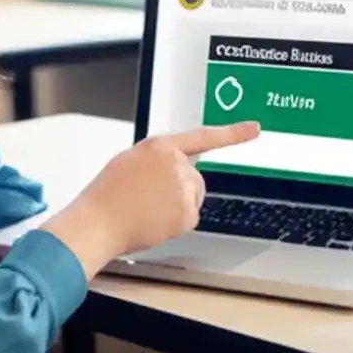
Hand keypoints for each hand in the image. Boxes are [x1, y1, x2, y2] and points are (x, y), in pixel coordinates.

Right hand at [42, 122, 259, 277]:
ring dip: (176, 205)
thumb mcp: (131, 162)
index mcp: (160, 146)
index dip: (232, 133)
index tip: (254, 129)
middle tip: (148, 197)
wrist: (98, 222)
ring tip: (145, 208)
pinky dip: (174, 223)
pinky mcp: (187, 213)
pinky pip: (189, 217)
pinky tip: (152, 221)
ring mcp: (183, 189)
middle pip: (194, 178)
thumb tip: (175, 168)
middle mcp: (176, 164)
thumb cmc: (108, 195)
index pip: (203, 137)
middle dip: (179, 189)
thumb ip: (158, 160)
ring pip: (192, 198)